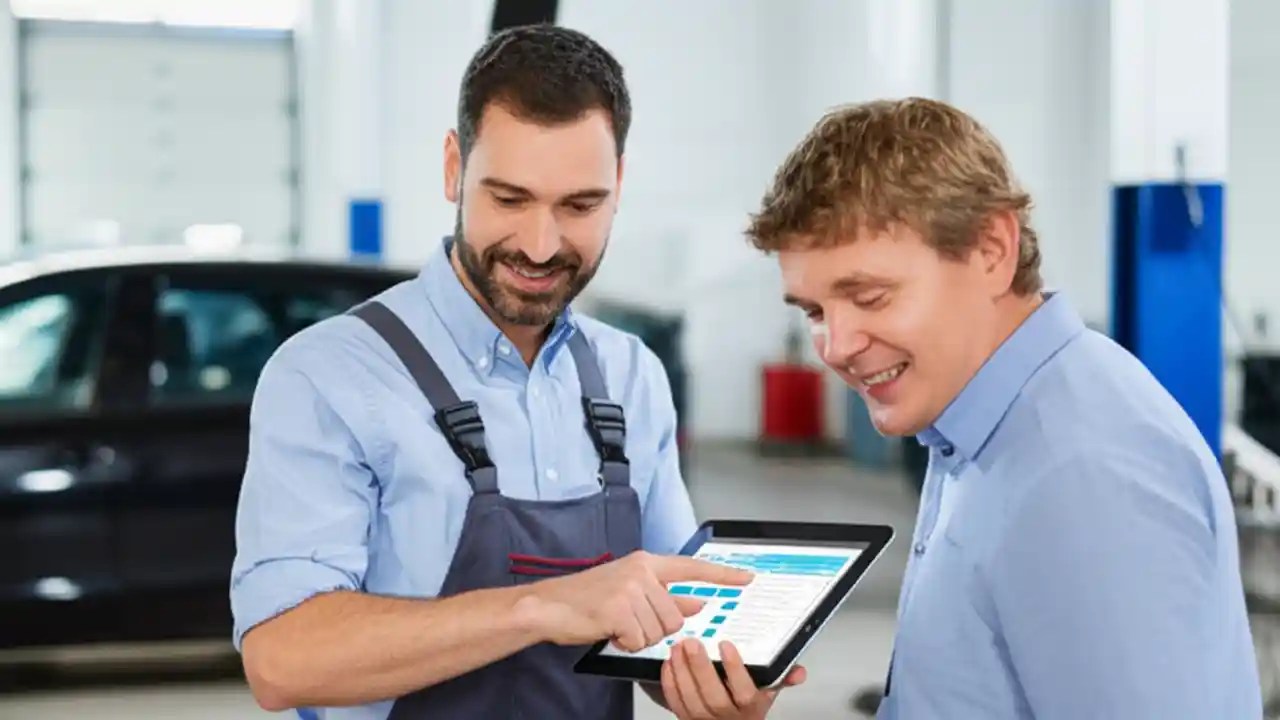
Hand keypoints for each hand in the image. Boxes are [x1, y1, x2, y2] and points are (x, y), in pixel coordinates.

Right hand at [522, 550, 753, 650]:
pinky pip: (640, 641)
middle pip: (676, 614)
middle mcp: (641, 572)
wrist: (548, 605)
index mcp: (646, 563)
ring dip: (639, 636)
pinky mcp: (619, 610)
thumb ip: (664, 595)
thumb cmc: (585, 598)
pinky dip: (626, 643)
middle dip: (656, 627)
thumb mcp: (629, 590)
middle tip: (629, 621)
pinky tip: (609, 631)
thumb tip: (697, 603)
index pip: (692, 568)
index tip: (747, 578)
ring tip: (616, 624)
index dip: (722, 576)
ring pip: (660, 630)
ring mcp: (630, 589)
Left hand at [660, 639, 804, 718]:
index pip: (745, 693)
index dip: (735, 670)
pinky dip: (670, 683)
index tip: (725, 645)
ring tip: (678, 647)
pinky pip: (676, 704)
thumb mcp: (768, 691)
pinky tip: (669, 663)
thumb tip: (799, 672)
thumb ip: (781, 677)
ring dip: (682, 672)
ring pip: (691, 701)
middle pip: (713, 697)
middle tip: (691, 641)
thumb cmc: (748, 704)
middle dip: (700, 668)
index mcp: (751, 708)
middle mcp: (729, 718)